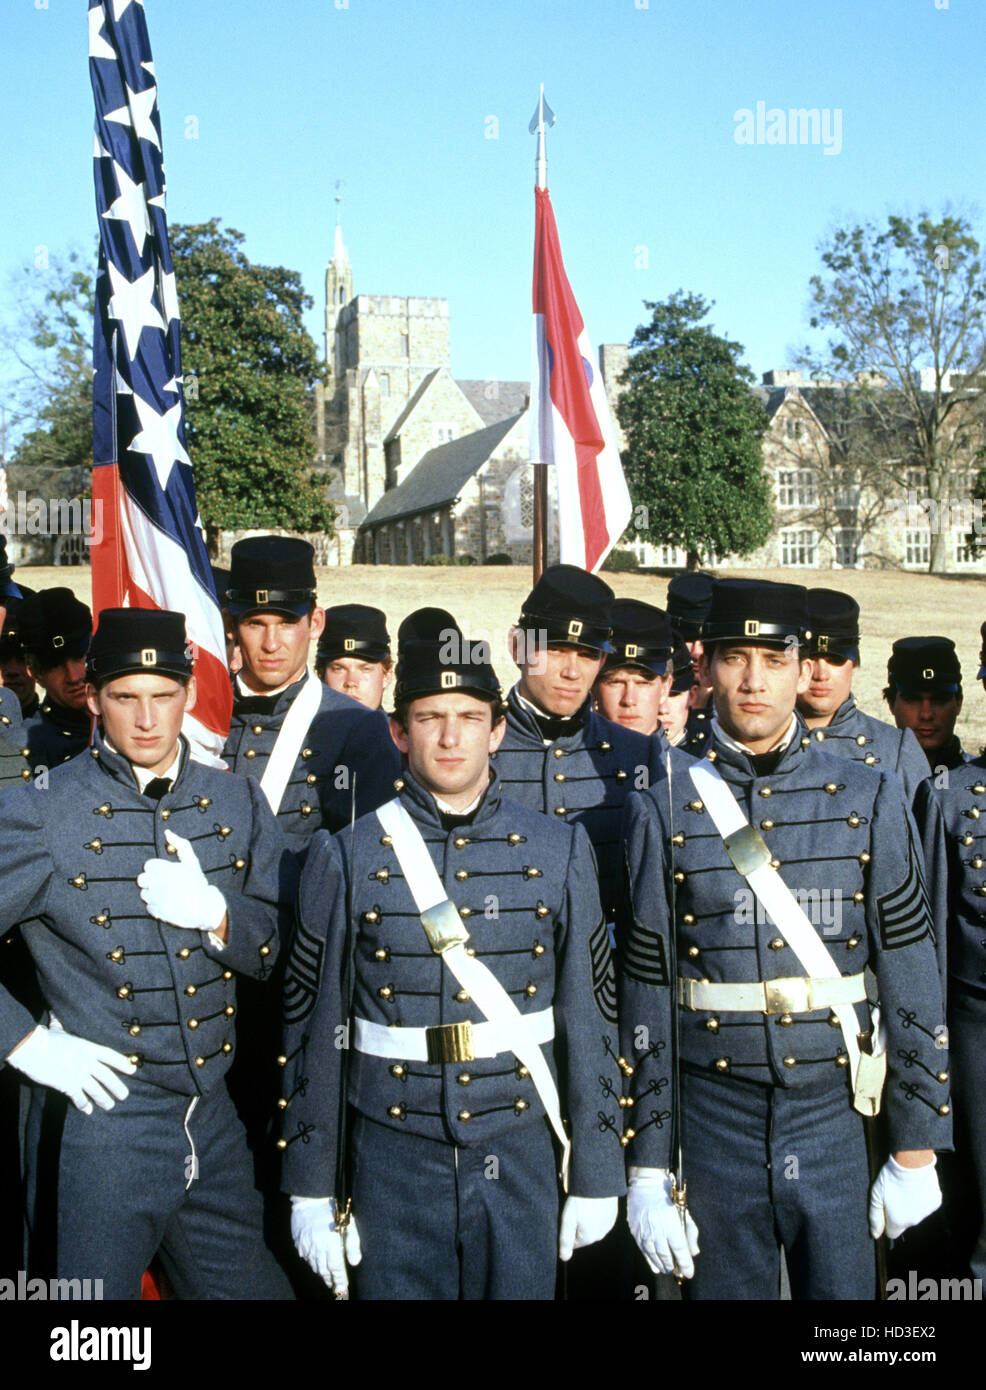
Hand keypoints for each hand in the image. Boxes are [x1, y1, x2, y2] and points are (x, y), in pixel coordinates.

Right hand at [7, 1023, 135, 1113]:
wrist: (31, 1049)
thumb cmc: (43, 1038)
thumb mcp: (56, 1029)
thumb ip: (59, 1024)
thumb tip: (54, 1013)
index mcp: (87, 1046)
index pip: (110, 1055)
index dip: (122, 1063)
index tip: (133, 1069)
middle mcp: (86, 1061)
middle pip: (106, 1076)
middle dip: (116, 1087)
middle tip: (124, 1096)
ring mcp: (77, 1074)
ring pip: (95, 1089)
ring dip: (103, 1099)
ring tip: (110, 1105)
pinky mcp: (67, 1085)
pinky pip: (78, 1098)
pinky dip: (83, 1105)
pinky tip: (87, 1110)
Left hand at [138, 829, 226, 932]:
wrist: (204, 907)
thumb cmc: (197, 882)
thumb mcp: (191, 861)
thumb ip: (180, 844)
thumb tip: (167, 832)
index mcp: (165, 869)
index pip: (148, 866)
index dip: (157, 868)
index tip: (165, 872)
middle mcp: (158, 884)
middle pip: (141, 879)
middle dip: (150, 880)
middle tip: (162, 882)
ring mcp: (157, 899)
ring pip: (144, 894)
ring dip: (153, 893)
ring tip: (166, 894)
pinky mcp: (157, 912)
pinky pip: (149, 907)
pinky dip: (156, 906)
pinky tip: (167, 903)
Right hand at [290, 1196, 361, 1295]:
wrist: (310, 1197)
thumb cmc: (333, 1208)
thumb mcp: (349, 1223)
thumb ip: (352, 1244)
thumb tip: (355, 1262)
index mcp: (330, 1244)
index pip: (336, 1269)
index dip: (340, 1280)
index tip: (343, 1287)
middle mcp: (317, 1248)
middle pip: (324, 1271)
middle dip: (330, 1280)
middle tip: (336, 1287)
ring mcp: (306, 1246)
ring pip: (314, 1266)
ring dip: (321, 1273)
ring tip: (328, 1278)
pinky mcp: (298, 1242)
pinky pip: (306, 1258)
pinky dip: (312, 1263)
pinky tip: (317, 1263)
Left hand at [558, 1195, 617, 1260]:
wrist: (598, 1183)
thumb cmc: (579, 1200)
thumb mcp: (567, 1219)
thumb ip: (565, 1240)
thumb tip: (564, 1258)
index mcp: (588, 1238)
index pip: (574, 1243)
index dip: (569, 1231)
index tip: (567, 1218)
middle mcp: (600, 1235)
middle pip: (584, 1235)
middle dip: (579, 1226)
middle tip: (575, 1210)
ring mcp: (608, 1225)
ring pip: (594, 1227)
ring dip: (588, 1220)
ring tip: (584, 1205)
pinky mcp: (613, 1215)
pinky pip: (602, 1219)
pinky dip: (597, 1214)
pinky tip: (593, 1204)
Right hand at [627, 1167, 699, 1278]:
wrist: (646, 1185)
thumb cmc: (668, 1197)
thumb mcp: (684, 1212)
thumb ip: (691, 1233)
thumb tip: (694, 1252)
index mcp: (671, 1224)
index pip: (680, 1250)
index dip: (685, 1264)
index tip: (690, 1273)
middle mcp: (657, 1229)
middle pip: (666, 1255)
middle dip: (673, 1266)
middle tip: (677, 1272)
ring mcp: (645, 1231)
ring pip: (654, 1255)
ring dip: (662, 1265)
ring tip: (667, 1270)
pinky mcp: (635, 1231)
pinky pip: (643, 1250)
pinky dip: (649, 1260)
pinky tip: (655, 1267)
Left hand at [869, 1155, 941, 1239]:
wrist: (912, 1163)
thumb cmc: (890, 1178)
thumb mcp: (875, 1196)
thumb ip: (875, 1217)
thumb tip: (875, 1235)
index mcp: (898, 1222)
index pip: (892, 1233)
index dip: (887, 1222)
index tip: (885, 1209)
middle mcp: (914, 1221)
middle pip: (904, 1221)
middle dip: (899, 1211)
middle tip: (894, 1193)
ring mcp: (926, 1212)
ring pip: (916, 1212)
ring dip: (911, 1204)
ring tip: (905, 1187)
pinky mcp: (935, 1201)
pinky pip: (926, 1203)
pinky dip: (922, 1196)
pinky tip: (916, 1185)